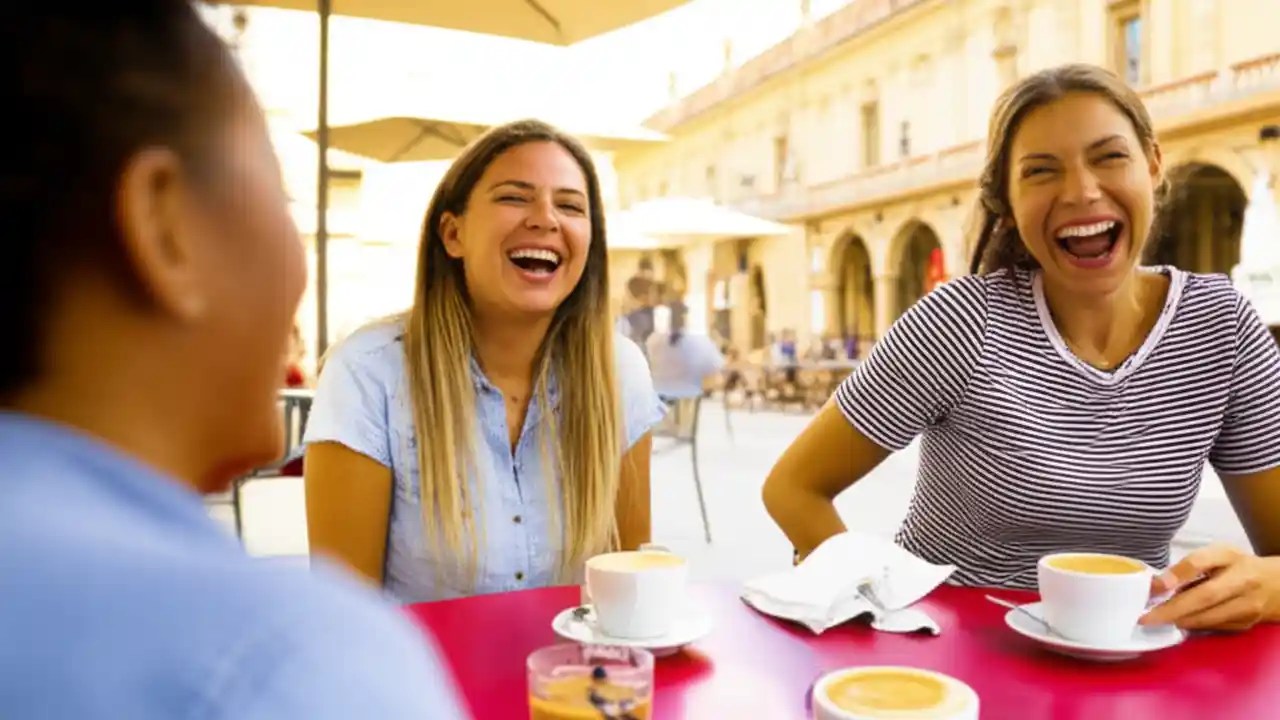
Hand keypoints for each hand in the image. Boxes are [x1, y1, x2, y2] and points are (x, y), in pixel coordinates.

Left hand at [1140, 544, 1279, 631]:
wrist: (1277, 586)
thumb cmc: (1238, 566)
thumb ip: (1190, 564)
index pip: (1201, 562)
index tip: (1154, 586)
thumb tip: (1158, 583)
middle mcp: (1242, 583)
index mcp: (1231, 558)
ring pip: (1209, 617)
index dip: (1178, 573)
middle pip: (1204, 596)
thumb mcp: (1216, 554)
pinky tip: (1178, 623)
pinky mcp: (1246, 624)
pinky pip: (1215, 627)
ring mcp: (1247, 607)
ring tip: (1156, 621)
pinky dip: (1193, 626)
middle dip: (1172, 609)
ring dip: (1180, 620)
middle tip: (1145, 617)